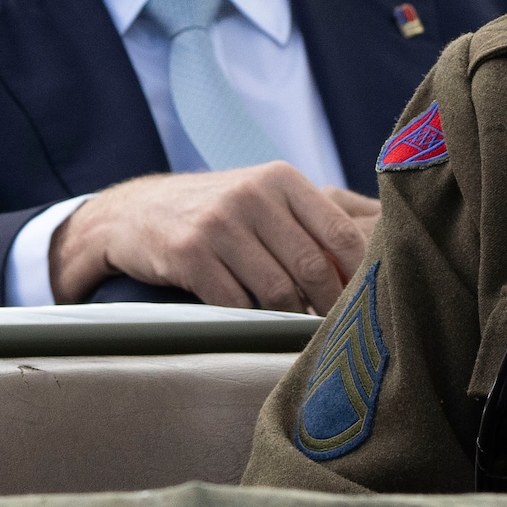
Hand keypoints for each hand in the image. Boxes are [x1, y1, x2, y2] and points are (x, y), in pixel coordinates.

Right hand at [48, 166, 379, 310]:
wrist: (132, 213)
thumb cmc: (214, 214)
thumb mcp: (260, 197)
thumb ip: (310, 221)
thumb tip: (374, 264)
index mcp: (280, 179)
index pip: (341, 235)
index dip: (358, 277)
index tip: (361, 302)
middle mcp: (251, 196)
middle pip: (313, 269)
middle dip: (326, 306)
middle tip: (331, 328)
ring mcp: (218, 225)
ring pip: (277, 292)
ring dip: (286, 317)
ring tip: (289, 324)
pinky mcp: (189, 255)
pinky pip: (236, 304)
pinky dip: (249, 321)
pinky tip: (249, 321)